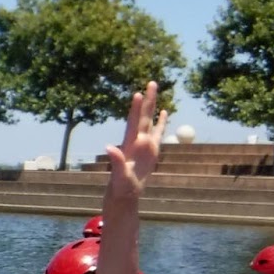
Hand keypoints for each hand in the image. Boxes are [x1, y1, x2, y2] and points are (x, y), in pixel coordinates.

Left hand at [105, 81, 166, 203]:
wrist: (125, 192)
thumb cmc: (121, 185)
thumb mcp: (119, 175)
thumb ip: (116, 161)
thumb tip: (109, 148)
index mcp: (130, 144)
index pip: (133, 123)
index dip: (135, 109)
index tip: (137, 94)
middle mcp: (138, 140)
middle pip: (143, 116)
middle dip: (147, 100)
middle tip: (152, 82)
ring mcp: (145, 143)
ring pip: (150, 120)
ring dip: (153, 105)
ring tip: (154, 89)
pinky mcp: (152, 150)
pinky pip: (158, 132)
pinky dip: (161, 122)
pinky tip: (164, 111)